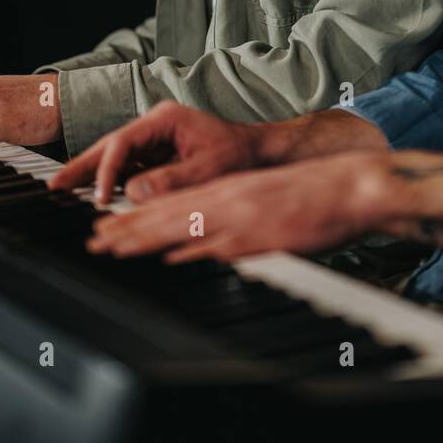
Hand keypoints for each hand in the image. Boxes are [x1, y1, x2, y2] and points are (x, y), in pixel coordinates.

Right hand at [49, 100, 258, 204]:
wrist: (257, 152)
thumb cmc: (237, 156)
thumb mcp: (208, 169)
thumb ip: (172, 181)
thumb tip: (133, 193)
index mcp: (165, 119)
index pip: (124, 142)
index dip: (108, 170)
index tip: (102, 198)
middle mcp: (154, 125)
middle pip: (110, 145)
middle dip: (82, 166)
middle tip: (54, 186)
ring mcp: (153, 139)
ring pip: (114, 156)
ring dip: (90, 174)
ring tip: (61, 190)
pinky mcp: (155, 155)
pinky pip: (126, 167)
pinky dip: (108, 180)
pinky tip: (90, 193)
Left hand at [85, 150, 388, 262]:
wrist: (349, 186)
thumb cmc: (310, 197)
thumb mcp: (259, 202)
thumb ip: (226, 221)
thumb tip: (191, 246)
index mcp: (228, 190)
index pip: (171, 204)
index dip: (135, 218)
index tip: (105, 229)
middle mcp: (228, 199)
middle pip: (167, 214)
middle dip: (126, 229)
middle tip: (93, 241)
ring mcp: (243, 216)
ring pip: (184, 225)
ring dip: (145, 238)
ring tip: (112, 248)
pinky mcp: (262, 233)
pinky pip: (221, 241)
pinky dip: (192, 248)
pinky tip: (169, 256)